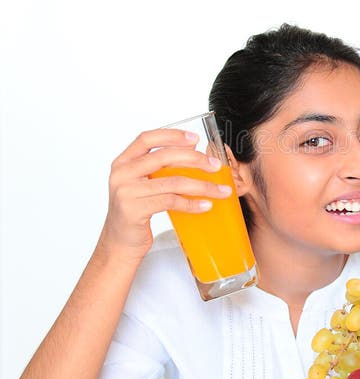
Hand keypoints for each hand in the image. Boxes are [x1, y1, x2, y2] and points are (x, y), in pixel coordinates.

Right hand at [98, 128, 231, 260]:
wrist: (120, 242)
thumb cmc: (135, 212)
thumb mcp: (144, 184)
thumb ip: (160, 166)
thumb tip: (193, 148)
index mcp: (123, 162)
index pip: (147, 138)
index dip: (172, 135)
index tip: (195, 139)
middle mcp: (122, 173)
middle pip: (164, 157)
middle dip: (195, 159)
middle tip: (215, 166)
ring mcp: (126, 192)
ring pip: (173, 181)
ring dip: (201, 185)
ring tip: (220, 190)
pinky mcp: (134, 210)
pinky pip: (171, 201)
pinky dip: (192, 203)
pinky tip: (205, 205)